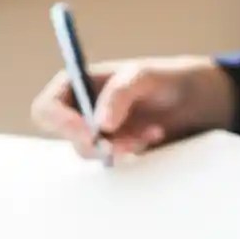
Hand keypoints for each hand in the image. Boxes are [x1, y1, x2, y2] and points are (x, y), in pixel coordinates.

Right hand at [30, 55, 235, 158]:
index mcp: (75, 85)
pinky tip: (153, 137)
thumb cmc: (162, 78)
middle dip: (96, 142)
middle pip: (68, 137)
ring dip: (120, 147)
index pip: (47, 109)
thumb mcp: (144, 76)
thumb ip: (120, 93)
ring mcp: (96, 134)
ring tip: (150, 132)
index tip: (90, 133)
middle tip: (124, 141)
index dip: (61, 123)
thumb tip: (100, 125)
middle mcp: (80, 112)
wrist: (192, 100)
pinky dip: (132, 153)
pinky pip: (113, 162)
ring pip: (92, 153)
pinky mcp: (114, 152)